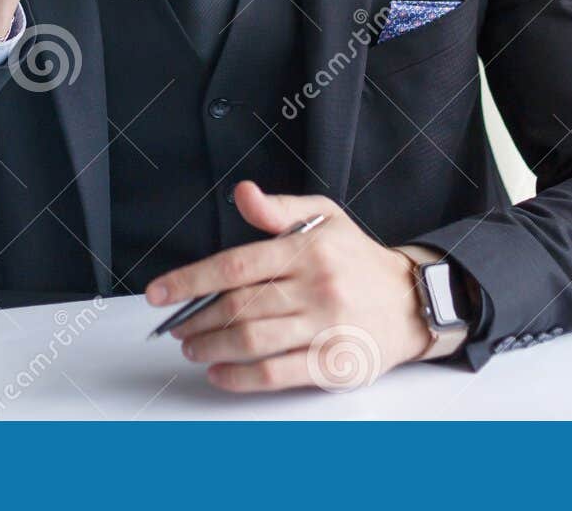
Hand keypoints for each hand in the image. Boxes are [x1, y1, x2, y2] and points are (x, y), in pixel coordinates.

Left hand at [145, 181, 434, 392]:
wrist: (412, 301)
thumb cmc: (358, 259)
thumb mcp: (325, 217)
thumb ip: (278, 209)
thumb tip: (242, 194)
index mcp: (307, 249)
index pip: (234, 266)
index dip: (189, 281)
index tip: (159, 293)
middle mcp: (315, 287)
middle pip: (237, 307)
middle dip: (196, 319)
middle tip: (177, 326)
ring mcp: (324, 327)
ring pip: (251, 341)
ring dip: (211, 347)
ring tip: (194, 347)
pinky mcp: (333, 363)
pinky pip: (275, 373)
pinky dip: (239, 377)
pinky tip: (221, 373)